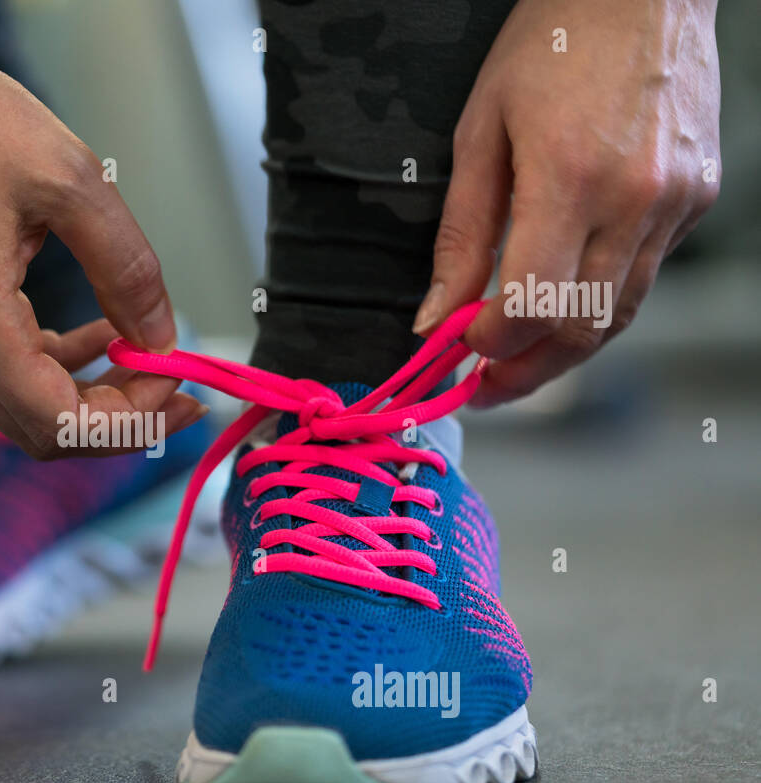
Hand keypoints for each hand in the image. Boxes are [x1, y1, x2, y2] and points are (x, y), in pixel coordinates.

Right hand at [0, 0, 203, 456]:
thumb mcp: (72, 183)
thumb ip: (125, 269)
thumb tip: (161, 337)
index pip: (59, 422)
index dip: (129, 422)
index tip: (178, 386)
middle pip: (42, 431)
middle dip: (117, 422)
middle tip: (175, 391)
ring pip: (24, 408)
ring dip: (89, 397)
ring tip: (147, 361)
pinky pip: (5, 371)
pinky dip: (58, 367)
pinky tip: (98, 335)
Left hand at [415, 0, 720, 406]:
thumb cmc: (551, 43)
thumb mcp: (479, 133)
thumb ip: (461, 235)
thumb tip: (436, 317)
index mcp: (570, 176)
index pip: (533, 303)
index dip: (493, 344)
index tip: (462, 351)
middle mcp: (634, 197)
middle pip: (582, 327)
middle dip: (528, 371)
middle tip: (487, 388)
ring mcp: (675, 202)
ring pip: (619, 314)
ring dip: (564, 349)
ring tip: (519, 362)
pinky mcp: (697, 199)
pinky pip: (643, 276)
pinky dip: (600, 302)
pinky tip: (564, 300)